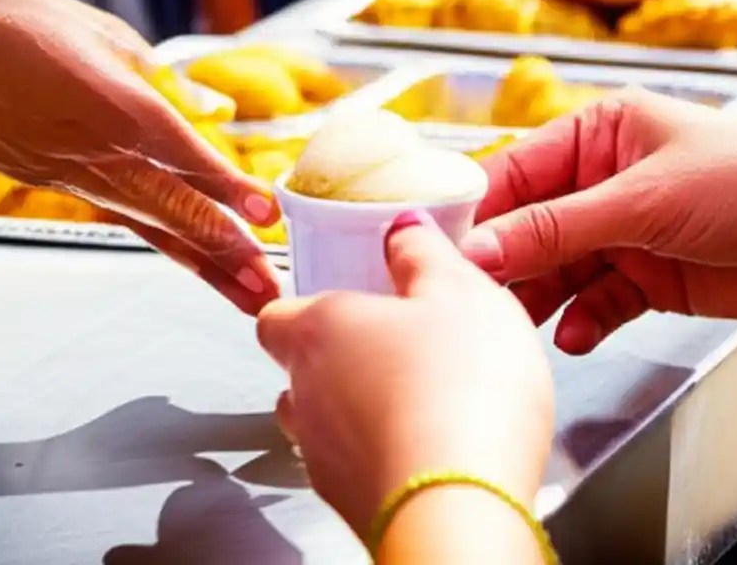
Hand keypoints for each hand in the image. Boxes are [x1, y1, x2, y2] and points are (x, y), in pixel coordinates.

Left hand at [256, 211, 553, 538]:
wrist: (459, 505)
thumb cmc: (458, 394)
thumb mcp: (460, 293)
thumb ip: (425, 254)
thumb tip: (404, 230)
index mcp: (320, 329)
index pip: (276, 312)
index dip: (305, 304)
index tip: (341, 297)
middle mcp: (305, 394)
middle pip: (299, 370)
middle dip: (340, 360)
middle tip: (395, 346)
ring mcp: (323, 456)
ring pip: (322, 424)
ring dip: (358, 411)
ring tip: (415, 401)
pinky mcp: (350, 503)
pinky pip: (356, 468)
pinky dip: (382, 455)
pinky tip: (429, 449)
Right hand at [461, 90, 736, 353]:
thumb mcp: (645, 199)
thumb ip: (557, 229)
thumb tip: (476, 248)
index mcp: (600, 133)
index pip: (515, 172)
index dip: (475, 213)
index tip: (435, 250)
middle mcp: (608, 180)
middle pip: (531, 227)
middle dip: (503, 265)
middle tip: (469, 302)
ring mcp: (631, 233)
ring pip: (560, 271)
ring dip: (539, 300)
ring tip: (516, 328)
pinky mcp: (656, 279)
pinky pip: (599, 303)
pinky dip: (584, 322)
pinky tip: (577, 336)